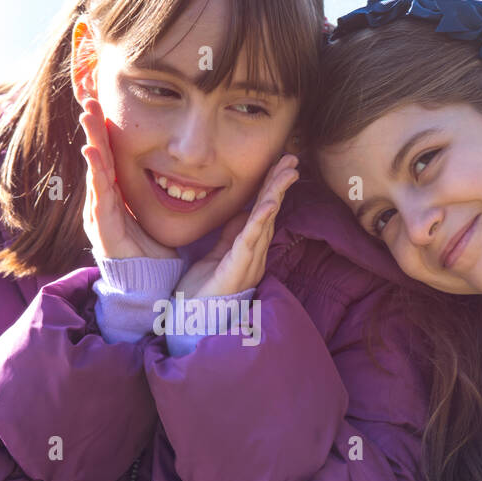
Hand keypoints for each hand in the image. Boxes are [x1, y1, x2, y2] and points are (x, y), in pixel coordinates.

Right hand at [79, 97, 176, 260]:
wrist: (148, 284)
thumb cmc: (153, 250)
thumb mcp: (155, 212)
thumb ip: (161, 191)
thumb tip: (183, 169)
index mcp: (116, 196)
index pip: (110, 157)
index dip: (107, 131)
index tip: (104, 103)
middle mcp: (103, 202)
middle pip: (98, 158)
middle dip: (94, 128)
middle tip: (90, 98)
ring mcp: (100, 214)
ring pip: (95, 171)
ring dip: (91, 141)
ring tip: (87, 117)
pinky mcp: (102, 228)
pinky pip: (99, 195)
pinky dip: (95, 172)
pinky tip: (91, 152)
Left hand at [174, 152, 297, 299]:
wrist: (189, 321)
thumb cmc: (201, 293)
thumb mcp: (215, 255)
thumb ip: (229, 235)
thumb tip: (241, 212)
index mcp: (248, 250)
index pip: (262, 212)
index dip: (271, 187)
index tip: (281, 164)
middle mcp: (254, 255)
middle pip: (269, 213)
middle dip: (280, 184)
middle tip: (292, 159)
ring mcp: (248, 263)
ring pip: (265, 222)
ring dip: (276, 195)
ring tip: (287, 172)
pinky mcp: (237, 269)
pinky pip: (250, 240)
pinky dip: (260, 220)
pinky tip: (269, 203)